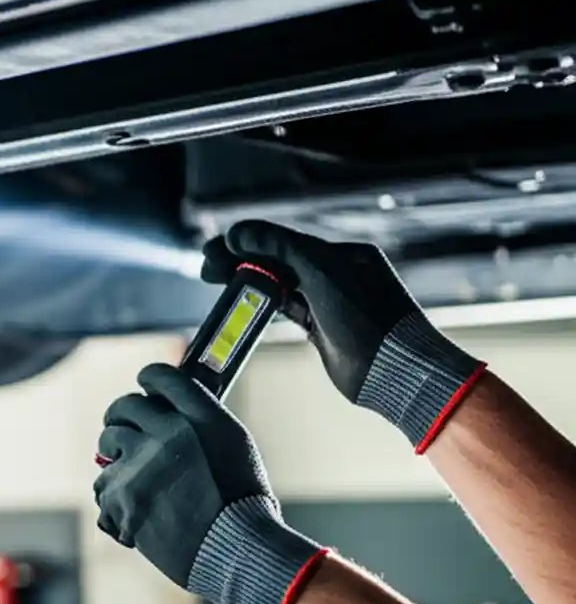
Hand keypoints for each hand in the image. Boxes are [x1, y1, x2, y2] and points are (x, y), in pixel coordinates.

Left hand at [94, 363, 324, 603]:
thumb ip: (200, 419)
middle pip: (123, 407)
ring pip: (107, 448)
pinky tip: (137, 511)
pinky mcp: (122, 498)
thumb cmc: (242, 502)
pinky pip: (104, 488)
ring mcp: (140, 466)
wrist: (237, 552)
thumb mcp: (234, 446)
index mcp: (200, 417)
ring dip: (118, 461)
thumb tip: (168, 405)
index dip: (150, 379)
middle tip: (123, 427)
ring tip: (137, 480)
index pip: (160, 376)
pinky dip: (116, 501)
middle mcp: (167, 434)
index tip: (145, 386)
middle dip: (121, 416)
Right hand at [202, 221, 484, 451]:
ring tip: (218, 282)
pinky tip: (243, 302)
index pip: (285, 241)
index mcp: (344, 254)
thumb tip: (238, 232)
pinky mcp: (323, 331)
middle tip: (208, 268)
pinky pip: (287, 310)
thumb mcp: (321, 271)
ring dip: (250, 281)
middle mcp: (338, 275)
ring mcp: (330, 303)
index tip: (216, 249)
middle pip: (279, 261)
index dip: (247, 243)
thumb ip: (279, 248)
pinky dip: (263, 304)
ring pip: (281, 285)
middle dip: (243, 261)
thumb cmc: (368, 319)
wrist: (396, 370)